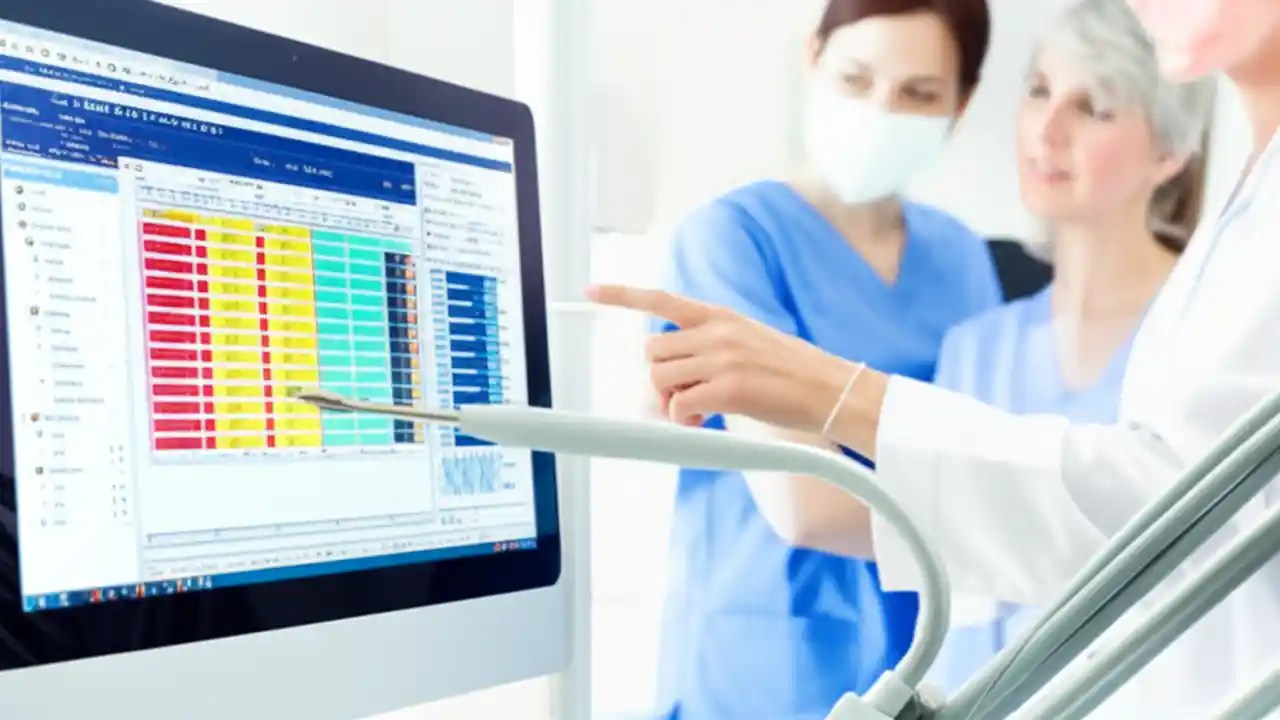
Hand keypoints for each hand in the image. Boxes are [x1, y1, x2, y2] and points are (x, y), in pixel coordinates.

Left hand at [587, 284, 856, 433]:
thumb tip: (671, 379)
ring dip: (670, 400)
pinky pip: (679, 407)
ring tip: (702, 409)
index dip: (622, 295)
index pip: (661, 299)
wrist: (833, 390)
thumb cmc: (794, 374)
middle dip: (659, 377)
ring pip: (659, 378)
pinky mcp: (729, 388)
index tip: (590, 290)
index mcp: (721, 316)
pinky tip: (709, 420)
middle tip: (685, 396)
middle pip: (652, 351)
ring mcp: (722, 358)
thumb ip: (709, 349)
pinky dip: (686, 420)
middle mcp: (717, 332)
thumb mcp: (750, 343)